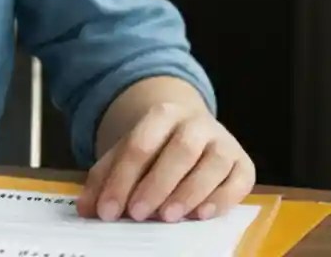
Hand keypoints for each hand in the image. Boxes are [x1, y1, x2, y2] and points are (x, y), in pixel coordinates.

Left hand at [76, 103, 254, 222]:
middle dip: (156, 184)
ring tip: (167, 217)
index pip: (140, 145)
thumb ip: (104, 179)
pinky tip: (200, 215)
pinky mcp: (244, 164)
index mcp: (162, 114)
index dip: (122, 179)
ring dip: (189, 192)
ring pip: (212, 164)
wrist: (192, 132)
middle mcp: (196, 123)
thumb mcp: (125, 156)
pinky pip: (239, 181)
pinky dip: (221, 199)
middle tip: (137, 214)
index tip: (108, 210)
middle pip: (179, 150)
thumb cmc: (155, 149)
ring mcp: (224, 142)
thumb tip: (86, 208)